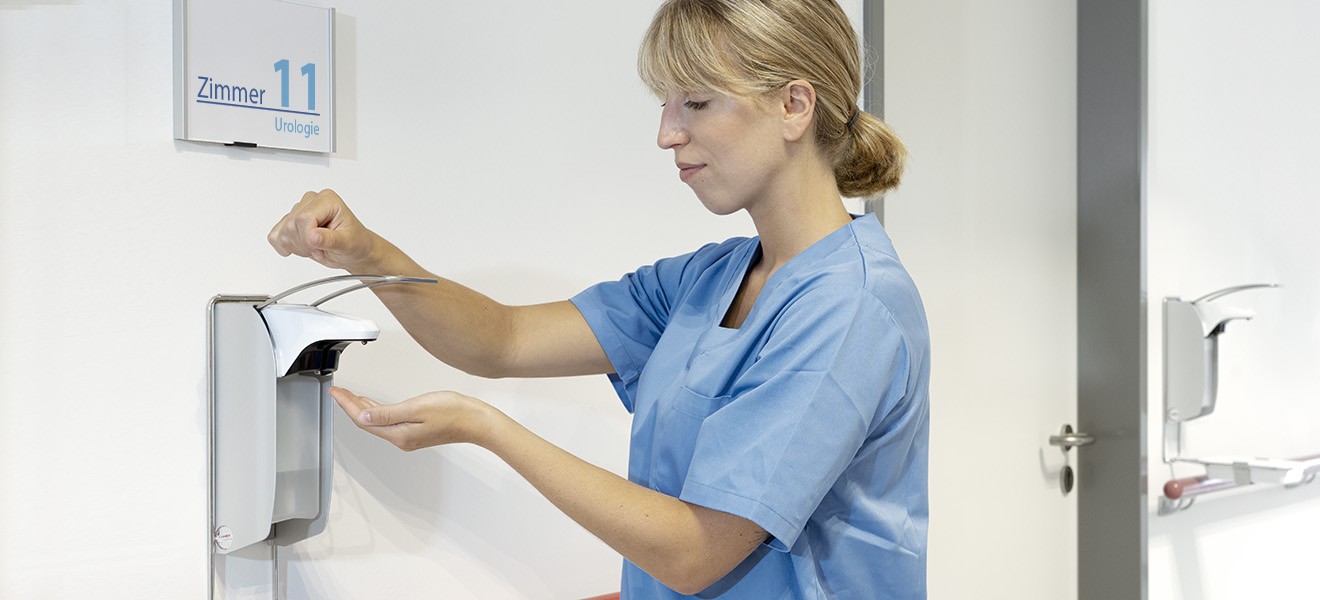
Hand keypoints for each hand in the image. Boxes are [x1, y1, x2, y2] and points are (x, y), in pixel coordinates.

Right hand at [268, 189, 377, 270]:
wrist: (353, 249)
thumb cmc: (355, 242)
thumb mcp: (348, 243)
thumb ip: (331, 239)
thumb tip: (313, 236)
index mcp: (327, 200)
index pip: (304, 217)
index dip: (309, 239)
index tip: (321, 249)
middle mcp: (311, 201)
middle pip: (291, 226)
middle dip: (305, 245)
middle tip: (321, 250)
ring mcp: (298, 211)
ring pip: (281, 233)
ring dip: (297, 248)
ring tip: (315, 248)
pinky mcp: (289, 222)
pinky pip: (274, 236)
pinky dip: (286, 248)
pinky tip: (303, 248)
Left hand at [328, 386, 495, 451]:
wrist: (475, 421)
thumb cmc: (453, 412)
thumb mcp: (417, 408)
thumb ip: (387, 414)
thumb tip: (363, 417)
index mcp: (398, 434)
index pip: (364, 419)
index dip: (347, 405)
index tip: (336, 393)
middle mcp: (401, 439)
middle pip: (368, 423)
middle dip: (351, 406)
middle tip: (339, 392)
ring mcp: (408, 437)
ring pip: (377, 423)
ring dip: (363, 409)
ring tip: (351, 397)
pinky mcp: (415, 432)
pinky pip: (388, 423)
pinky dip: (377, 412)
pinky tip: (375, 406)